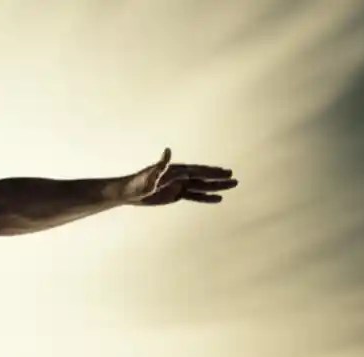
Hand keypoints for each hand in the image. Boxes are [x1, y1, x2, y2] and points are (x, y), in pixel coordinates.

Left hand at [118, 148, 237, 205]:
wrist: (128, 192)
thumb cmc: (137, 183)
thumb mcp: (148, 176)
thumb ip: (160, 166)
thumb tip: (167, 150)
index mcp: (175, 170)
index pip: (197, 171)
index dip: (211, 172)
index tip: (225, 172)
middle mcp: (180, 176)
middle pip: (203, 178)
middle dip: (219, 178)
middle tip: (235, 179)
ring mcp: (180, 185)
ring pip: (202, 186)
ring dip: (216, 187)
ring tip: (232, 186)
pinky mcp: (176, 194)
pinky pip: (195, 196)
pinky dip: (206, 197)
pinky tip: (218, 199)